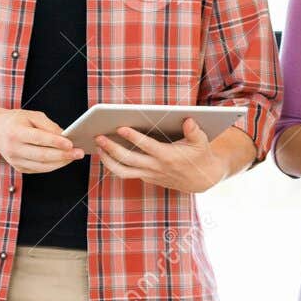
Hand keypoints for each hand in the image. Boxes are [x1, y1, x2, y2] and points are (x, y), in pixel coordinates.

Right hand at [0, 109, 83, 173]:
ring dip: (61, 162)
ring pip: (42, 165)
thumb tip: (65, 135)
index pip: (38, 138)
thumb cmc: (17, 121)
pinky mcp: (19, 168)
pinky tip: (64, 159)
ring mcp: (15, 160)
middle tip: (79, 152)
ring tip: (74, 156)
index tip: (71, 143)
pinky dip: (54, 165)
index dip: (55, 142)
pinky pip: (40, 169)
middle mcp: (13, 148)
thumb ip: (48, 125)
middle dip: (63, 155)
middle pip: (42, 155)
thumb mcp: (31, 115)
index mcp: (15, 132)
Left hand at [94, 118, 228, 193]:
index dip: (133, 137)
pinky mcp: (146, 178)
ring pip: (122, 171)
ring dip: (107, 160)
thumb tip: (188, 120)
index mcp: (168, 156)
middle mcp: (156, 167)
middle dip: (111, 148)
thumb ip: (194, 131)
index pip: (147, 147)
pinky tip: (107, 153)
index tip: (120, 127)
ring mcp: (149, 175)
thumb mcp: (201, 143)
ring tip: (99, 146)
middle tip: (99, 136)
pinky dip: (114, 164)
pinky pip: (126, 173)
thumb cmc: (200, 157)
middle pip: (128, 160)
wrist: (201, 180)